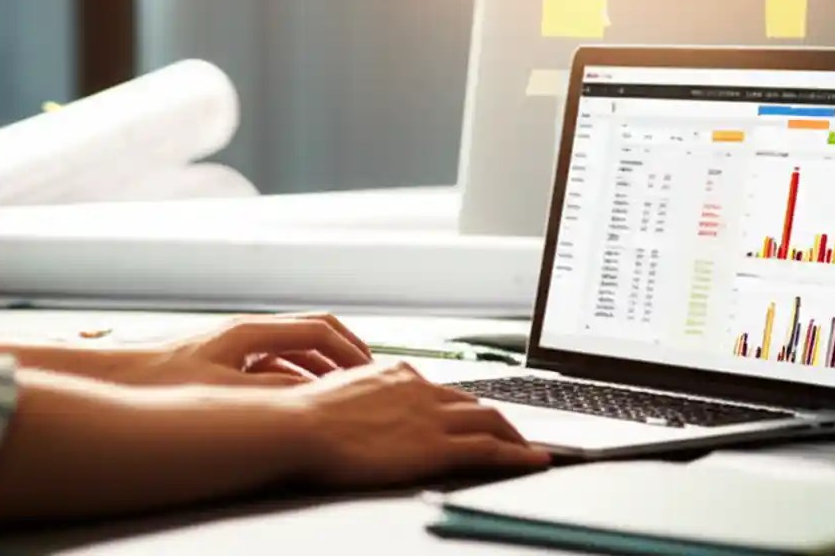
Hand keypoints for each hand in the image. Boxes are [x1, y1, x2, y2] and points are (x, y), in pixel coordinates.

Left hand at [126, 312, 373, 386]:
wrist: (117, 379)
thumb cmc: (162, 382)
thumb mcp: (224, 390)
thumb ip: (273, 390)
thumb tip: (314, 393)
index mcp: (250, 331)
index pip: (320, 328)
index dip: (351, 348)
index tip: (372, 370)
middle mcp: (246, 333)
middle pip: (311, 336)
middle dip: (343, 358)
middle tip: (368, 383)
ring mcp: (236, 346)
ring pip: (294, 353)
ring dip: (321, 371)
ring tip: (342, 398)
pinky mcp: (225, 363)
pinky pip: (274, 366)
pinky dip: (296, 380)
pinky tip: (300, 406)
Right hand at [290, 362, 549, 487]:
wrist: (299, 426)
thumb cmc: (304, 417)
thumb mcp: (335, 397)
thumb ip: (357, 401)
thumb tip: (356, 414)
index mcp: (394, 374)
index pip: (441, 390)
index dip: (464, 406)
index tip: (473, 417)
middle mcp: (419, 387)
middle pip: (473, 402)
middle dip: (499, 419)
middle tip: (515, 435)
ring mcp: (430, 414)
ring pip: (491, 421)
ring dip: (515, 436)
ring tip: (531, 451)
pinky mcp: (437, 444)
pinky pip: (491, 448)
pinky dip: (519, 455)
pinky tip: (534, 461)